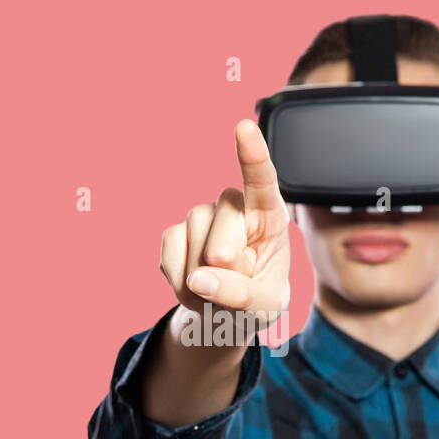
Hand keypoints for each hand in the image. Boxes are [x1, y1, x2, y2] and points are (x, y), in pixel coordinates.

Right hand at [159, 119, 291, 329]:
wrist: (226, 310)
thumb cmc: (258, 299)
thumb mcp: (265, 306)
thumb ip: (241, 295)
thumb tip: (199, 280)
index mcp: (269, 214)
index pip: (261, 181)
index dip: (252, 155)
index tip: (244, 127)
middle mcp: (234, 206)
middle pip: (224, 241)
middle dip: (229, 276)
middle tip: (239, 286)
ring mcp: (201, 215)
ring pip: (196, 251)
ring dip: (205, 285)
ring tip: (218, 290)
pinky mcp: (174, 232)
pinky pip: (170, 258)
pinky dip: (180, 285)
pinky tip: (194, 288)